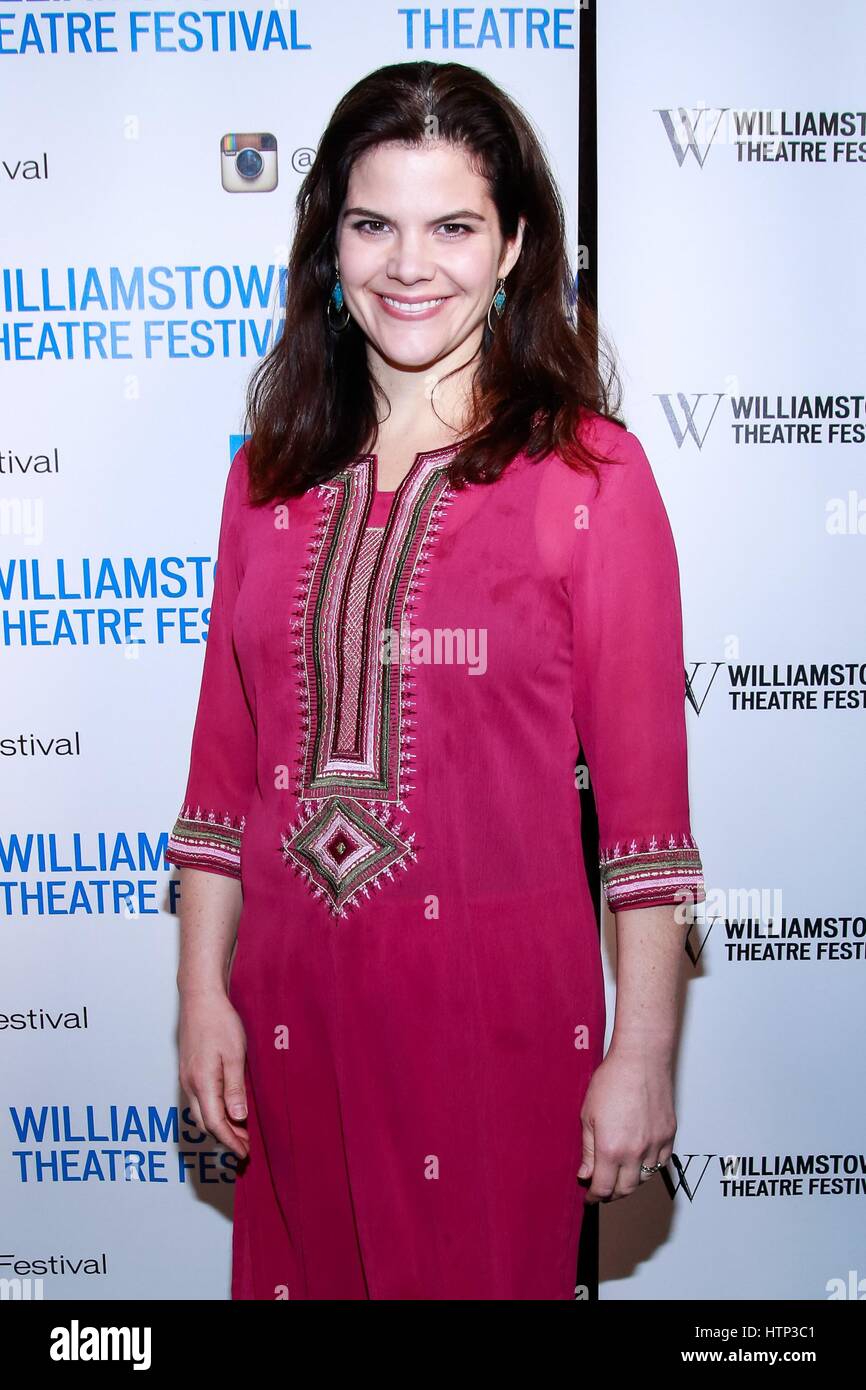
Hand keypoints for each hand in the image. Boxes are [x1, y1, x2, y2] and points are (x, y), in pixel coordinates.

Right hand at [179, 986, 249, 1160]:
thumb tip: (238, 1118)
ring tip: (240, 1131)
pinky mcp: (188, 1071)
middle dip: (225, 1138)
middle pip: (205, 1123)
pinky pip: (198, 1101)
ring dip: (219, 1126)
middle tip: (246, 1146)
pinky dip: (212, 1112)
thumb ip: (235, 1088)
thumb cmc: (219, 1022)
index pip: (215, 1123)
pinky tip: (227, 1109)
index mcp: (202, 1082)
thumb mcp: (235, 1055)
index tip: (244, 1153)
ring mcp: (186, 1078)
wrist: (199, 998)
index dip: (230, 1141)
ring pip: (200, 1114)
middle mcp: (190, 1084)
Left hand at [576, 1046, 675, 1201]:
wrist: (641, 1060)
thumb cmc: (612, 1080)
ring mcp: (655, 1145)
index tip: (590, 1197)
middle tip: (602, 1190)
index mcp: (611, 1148)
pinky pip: (661, 1163)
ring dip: (631, 1183)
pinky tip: (639, 1162)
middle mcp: (635, 1152)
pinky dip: (649, 1168)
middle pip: (625, 1189)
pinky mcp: (669, 1136)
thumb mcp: (588, 1115)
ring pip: (644, 1179)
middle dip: (611, 1194)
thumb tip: (585, 1175)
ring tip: (619, 1176)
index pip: (603, 1188)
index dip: (595, 1197)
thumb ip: (588, 1149)